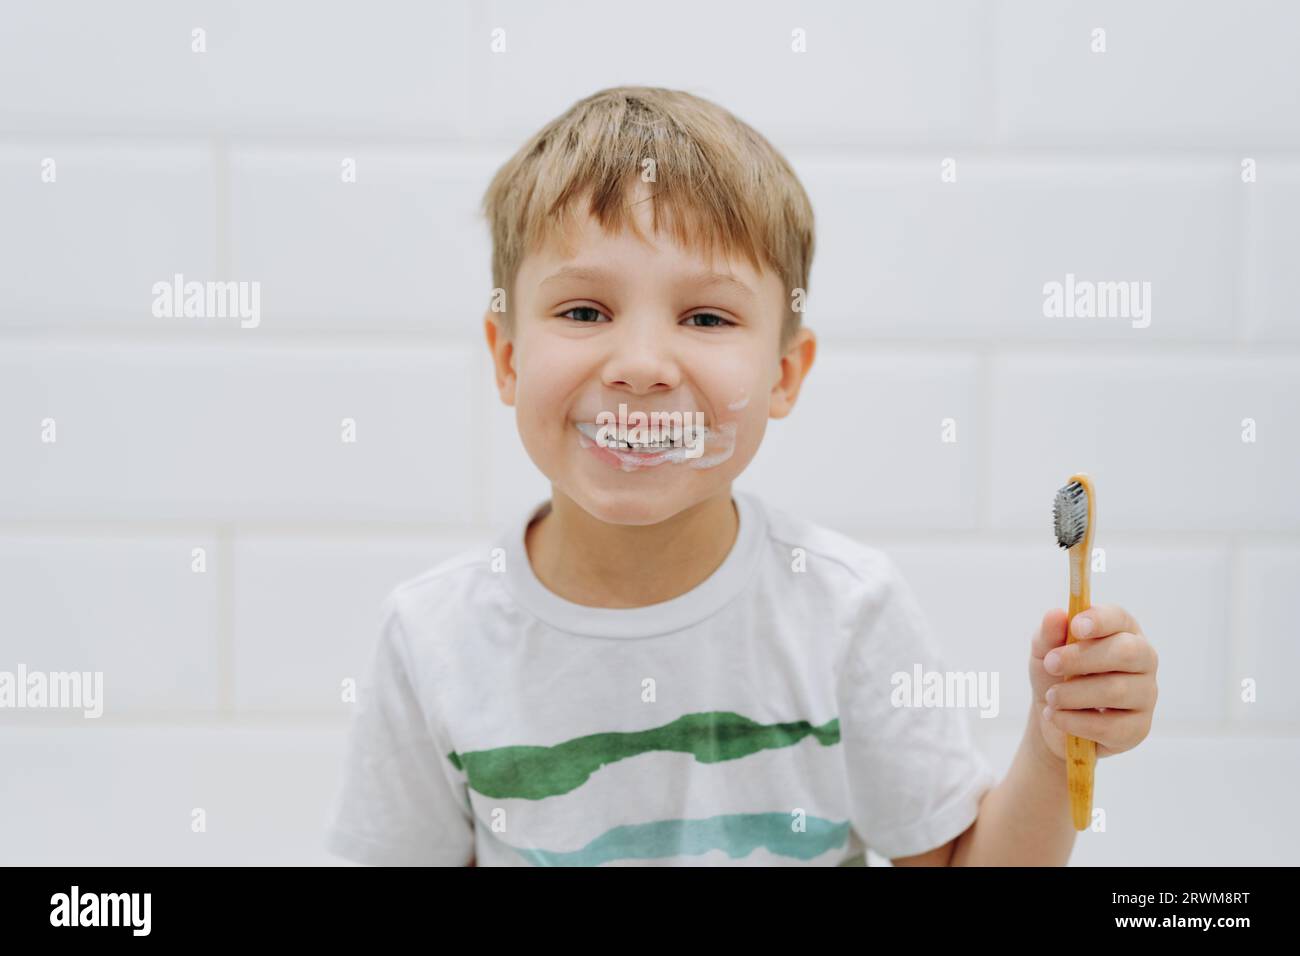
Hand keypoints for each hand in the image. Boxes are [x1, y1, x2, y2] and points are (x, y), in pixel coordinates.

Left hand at [1029, 605, 1157, 762]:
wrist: (1054, 717)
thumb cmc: (1056, 675)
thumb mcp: (1043, 651)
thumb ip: (1048, 634)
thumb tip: (1056, 614)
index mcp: (1122, 631)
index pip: (1120, 618)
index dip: (1100, 620)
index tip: (1075, 626)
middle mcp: (1142, 660)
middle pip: (1127, 652)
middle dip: (1083, 658)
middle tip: (1050, 664)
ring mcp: (1145, 695)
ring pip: (1116, 691)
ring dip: (1073, 694)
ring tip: (1051, 697)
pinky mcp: (1138, 728)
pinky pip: (1109, 726)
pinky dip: (1074, 721)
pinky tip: (1057, 716)